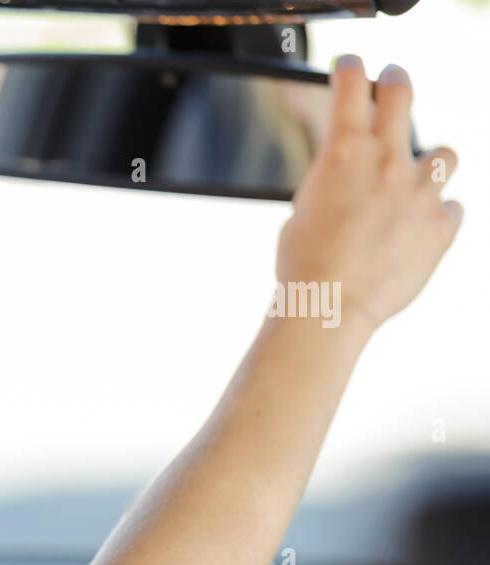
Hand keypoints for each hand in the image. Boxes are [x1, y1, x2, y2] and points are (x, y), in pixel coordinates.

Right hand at [275, 56, 461, 333]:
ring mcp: (421, 193)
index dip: (349, 69)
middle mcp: (388, 163)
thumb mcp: (302, 207)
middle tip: (392, 83)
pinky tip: (419, 227)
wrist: (330, 306)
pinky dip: (438, 214)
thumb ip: (332, 180)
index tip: (349, 67)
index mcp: (344, 153)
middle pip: (403, 96)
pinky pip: (452, 208)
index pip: (350, 85)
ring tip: (417, 176)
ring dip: (431, 160)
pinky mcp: (442, 227)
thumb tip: (346, 174)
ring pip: (445, 153)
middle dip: (395, 83)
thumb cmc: (303, 263)